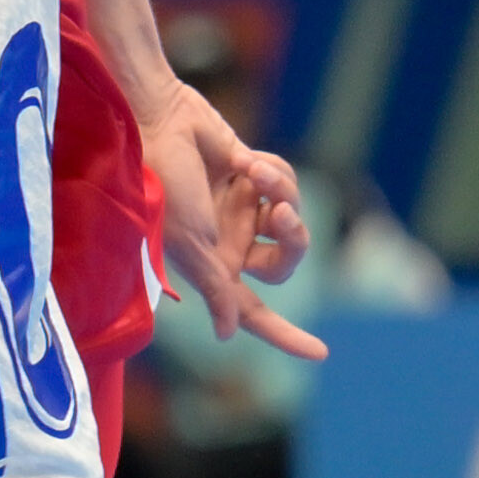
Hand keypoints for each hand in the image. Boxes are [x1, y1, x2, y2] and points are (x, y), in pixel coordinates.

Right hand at [148, 103, 328, 363]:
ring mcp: (242, 207)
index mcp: (211, 267)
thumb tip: (226, 333)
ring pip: (292, 217)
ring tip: (256, 174)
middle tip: (281, 215)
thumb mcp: (191, 244)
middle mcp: (229, 241)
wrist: (158, 123)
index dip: (284, 335)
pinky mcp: (252, 173)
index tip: (320, 353)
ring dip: (282, 193)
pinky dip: (273, 169)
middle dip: (293, 240)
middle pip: (285, 262)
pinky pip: (285, 180)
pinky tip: (245, 159)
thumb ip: (215, 288)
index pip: (252, 311)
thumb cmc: (164, 187)